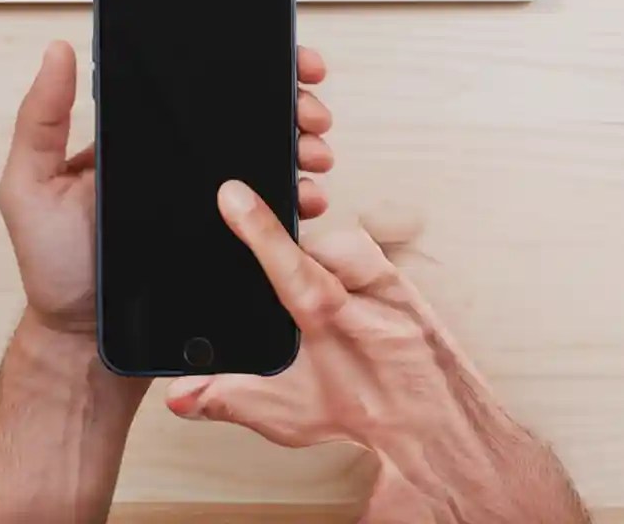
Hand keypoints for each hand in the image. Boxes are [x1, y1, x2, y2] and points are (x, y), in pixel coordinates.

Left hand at [0, 40, 335, 337]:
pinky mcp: (225, 242)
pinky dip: (295, 200)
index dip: (243, 68)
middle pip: (244, 119)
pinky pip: (267, 215)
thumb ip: (40, 120)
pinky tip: (305, 196)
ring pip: (265, 160)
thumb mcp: (29, 185)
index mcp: (142, 141)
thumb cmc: (54, 265)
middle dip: (289, 104)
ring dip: (300, 146)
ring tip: (312, 151)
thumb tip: (57, 49)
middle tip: (308, 110)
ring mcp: (206, 205)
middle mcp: (179, 166)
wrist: (85, 340)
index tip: (283, 61)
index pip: (196, 90)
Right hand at [164, 182, 589, 523]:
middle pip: (316, 244)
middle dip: (293, 258)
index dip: (257, 226)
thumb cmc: (374, 418)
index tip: (232, 193)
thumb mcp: (290, 415)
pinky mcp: (405, 281)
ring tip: (324, 307)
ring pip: (344, 245)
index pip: (287, 260)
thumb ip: (228, 399)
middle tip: (293, 304)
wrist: (441, 429)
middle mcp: (368, 291)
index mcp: (331, 320)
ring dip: (324, 264)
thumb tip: (182, 396)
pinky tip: (347, 300)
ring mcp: (391, 281)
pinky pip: (369, 255)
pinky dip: (348, 268)